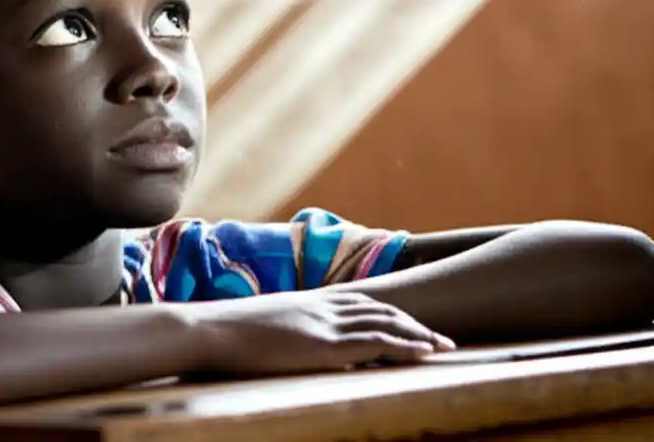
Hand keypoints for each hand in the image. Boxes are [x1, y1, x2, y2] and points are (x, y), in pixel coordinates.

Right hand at [186, 290, 455, 375]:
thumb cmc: (226, 333)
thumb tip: (290, 343)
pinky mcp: (323, 344)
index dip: (389, 312)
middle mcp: (322, 307)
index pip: (360, 301)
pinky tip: (425, 353)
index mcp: (308, 301)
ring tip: (443, 346)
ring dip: (419, 335)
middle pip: (380, 309)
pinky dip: (406, 345)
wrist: (210, 329)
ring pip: (386, 323)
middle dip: (413, 323)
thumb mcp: (262, 326)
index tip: (410, 322)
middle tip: (440, 338)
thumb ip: (283, 330)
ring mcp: (324, 324)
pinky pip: (376, 342)